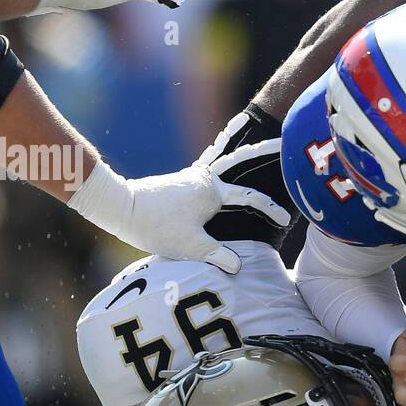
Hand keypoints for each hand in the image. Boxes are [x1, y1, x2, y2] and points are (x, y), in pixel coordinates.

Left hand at [67, 146, 290, 273]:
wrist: (120, 208)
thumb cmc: (156, 227)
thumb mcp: (190, 246)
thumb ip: (217, 255)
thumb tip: (238, 266)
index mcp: (212, 192)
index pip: (251, 199)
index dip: (270, 210)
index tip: (285, 220)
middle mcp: (204, 179)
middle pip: (241, 161)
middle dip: (263, 152)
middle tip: (282, 142)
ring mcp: (191, 178)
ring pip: (224, 161)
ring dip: (241, 153)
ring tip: (257, 139)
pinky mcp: (181, 182)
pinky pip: (208, 167)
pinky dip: (220, 159)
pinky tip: (221, 161)